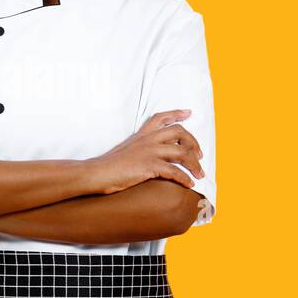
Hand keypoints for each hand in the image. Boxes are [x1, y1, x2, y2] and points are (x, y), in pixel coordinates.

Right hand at [87, 109, 204, 195]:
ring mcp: (149, 152)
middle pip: (179, 132)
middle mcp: (148, 140)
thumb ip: (139, 149)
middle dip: (193, 143)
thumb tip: (149, 156)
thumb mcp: (126, 150)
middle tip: (200, 155)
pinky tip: (189, 184)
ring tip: (200, 174)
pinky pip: (174, 171)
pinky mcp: (149, 166)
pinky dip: (185, 178)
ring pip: (182, 153)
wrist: (98, 173)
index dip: (176, 113)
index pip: (161, 117)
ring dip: (195, 165)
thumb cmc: (109, 166)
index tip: (188, 113)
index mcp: (142, 135)